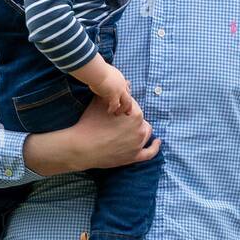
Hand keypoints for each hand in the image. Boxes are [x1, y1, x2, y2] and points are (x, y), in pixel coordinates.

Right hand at [23, 93, 158, 174]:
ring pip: (145, 134)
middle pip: (141, 120)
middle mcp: (140, 129)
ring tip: (133, 129)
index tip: (118, 111)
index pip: (134, 107)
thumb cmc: (90, 122)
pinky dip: (155, 147)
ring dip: (141, 130)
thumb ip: (115, 93)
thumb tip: (128, 82)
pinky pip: (150, 153)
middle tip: (119, 121)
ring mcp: (138, 144)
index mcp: (135, 114)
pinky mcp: (134, 157)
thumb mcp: (100, 102)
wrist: (82, 147)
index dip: (125, 108)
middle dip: (132, 119)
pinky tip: (157, 142)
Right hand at [93, 63, 132, 115]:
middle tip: (128, 112)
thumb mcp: (102, 71)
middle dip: (128, 105)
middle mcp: (121, 84)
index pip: (126, 87)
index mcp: (119, 78)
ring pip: (126, 102)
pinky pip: (115, 105)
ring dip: (122, 109)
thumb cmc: (96, 69)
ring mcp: (119, 90)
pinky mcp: (114, 94)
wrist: (97, 70)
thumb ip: (103, 75)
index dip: (125, 94)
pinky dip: (112, 109)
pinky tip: (109, 112)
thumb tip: (96, 75)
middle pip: (128, 96)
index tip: (124, 99)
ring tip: (117, 113)